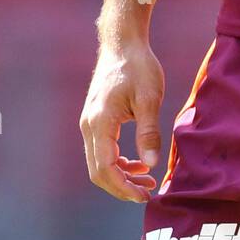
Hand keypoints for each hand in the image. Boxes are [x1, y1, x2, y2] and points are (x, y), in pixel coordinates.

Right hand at [80, 41, 164, 202]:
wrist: (122, 43)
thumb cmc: (138, 66)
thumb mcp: (149, 98)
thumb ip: (148, 132)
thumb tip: (151, 164)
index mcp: (100, 122)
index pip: (105, 168)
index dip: (123, 187)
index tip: (144, 196)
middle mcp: (88, 125)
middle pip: (98, 171)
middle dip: (122, 187)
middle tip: (147, 192)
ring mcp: (89, 122)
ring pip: (99, 162)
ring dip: (121, 176)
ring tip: (147, 180)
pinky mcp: (95, 119)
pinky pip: (101, 151)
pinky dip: (117, 162)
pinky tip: (138, 163)